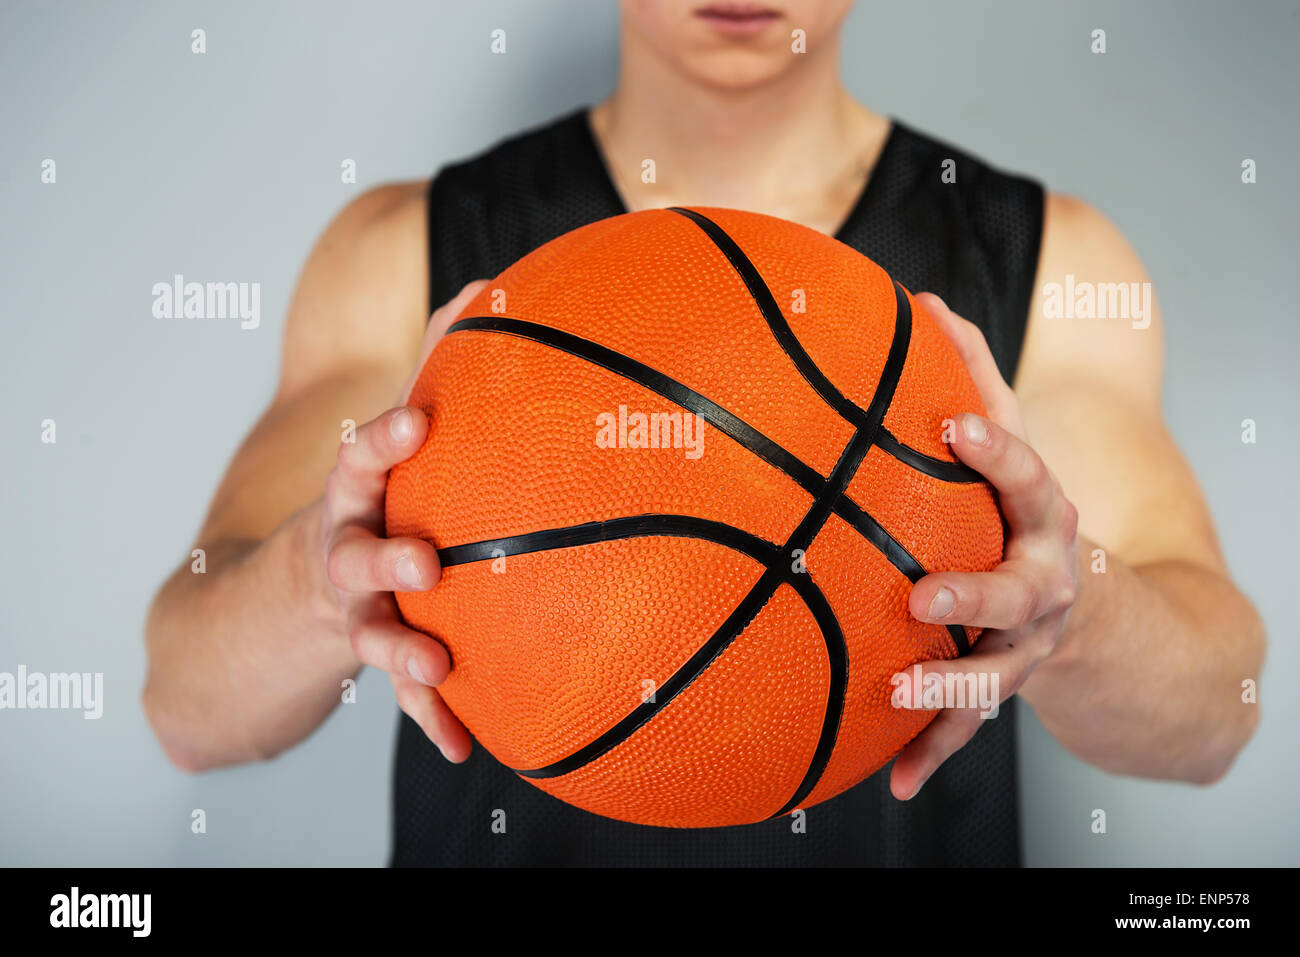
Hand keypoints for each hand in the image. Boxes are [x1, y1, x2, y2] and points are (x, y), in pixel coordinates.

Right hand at [319, 280, 487, 761]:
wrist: (288, 594)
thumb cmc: (370, 497)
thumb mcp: (389, 441)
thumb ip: (434, 363)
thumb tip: (485, 283)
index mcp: (356, 492)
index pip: (359, 457)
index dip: (382, 439)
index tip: (417, 423)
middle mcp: (343, 548)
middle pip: (352, 553)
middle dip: (383, 559)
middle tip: (424, 563)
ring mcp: (351, 609)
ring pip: (371, 631)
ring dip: (402, 651)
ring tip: (437, 666)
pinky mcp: (371, 654)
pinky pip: (403, 694)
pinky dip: (432, 717)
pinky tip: (468, 745)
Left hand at [891, 292, 1080, 799]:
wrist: (1094, 611)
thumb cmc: (1024, 515)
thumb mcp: (1009, 453)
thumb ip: (973, 377)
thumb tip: (920, 299)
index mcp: (1040, 516)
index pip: (1027, 477)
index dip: (997, 451)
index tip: (952, 426)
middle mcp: (1042, 581)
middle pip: (1019, 589)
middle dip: (978, 592)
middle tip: (925, 596)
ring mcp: (1026, 644)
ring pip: (995, 673)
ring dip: (949, 687)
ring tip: (898, 692)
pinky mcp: (1001, 686)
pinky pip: (965, 728)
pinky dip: (930, 753)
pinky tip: (892, 783)